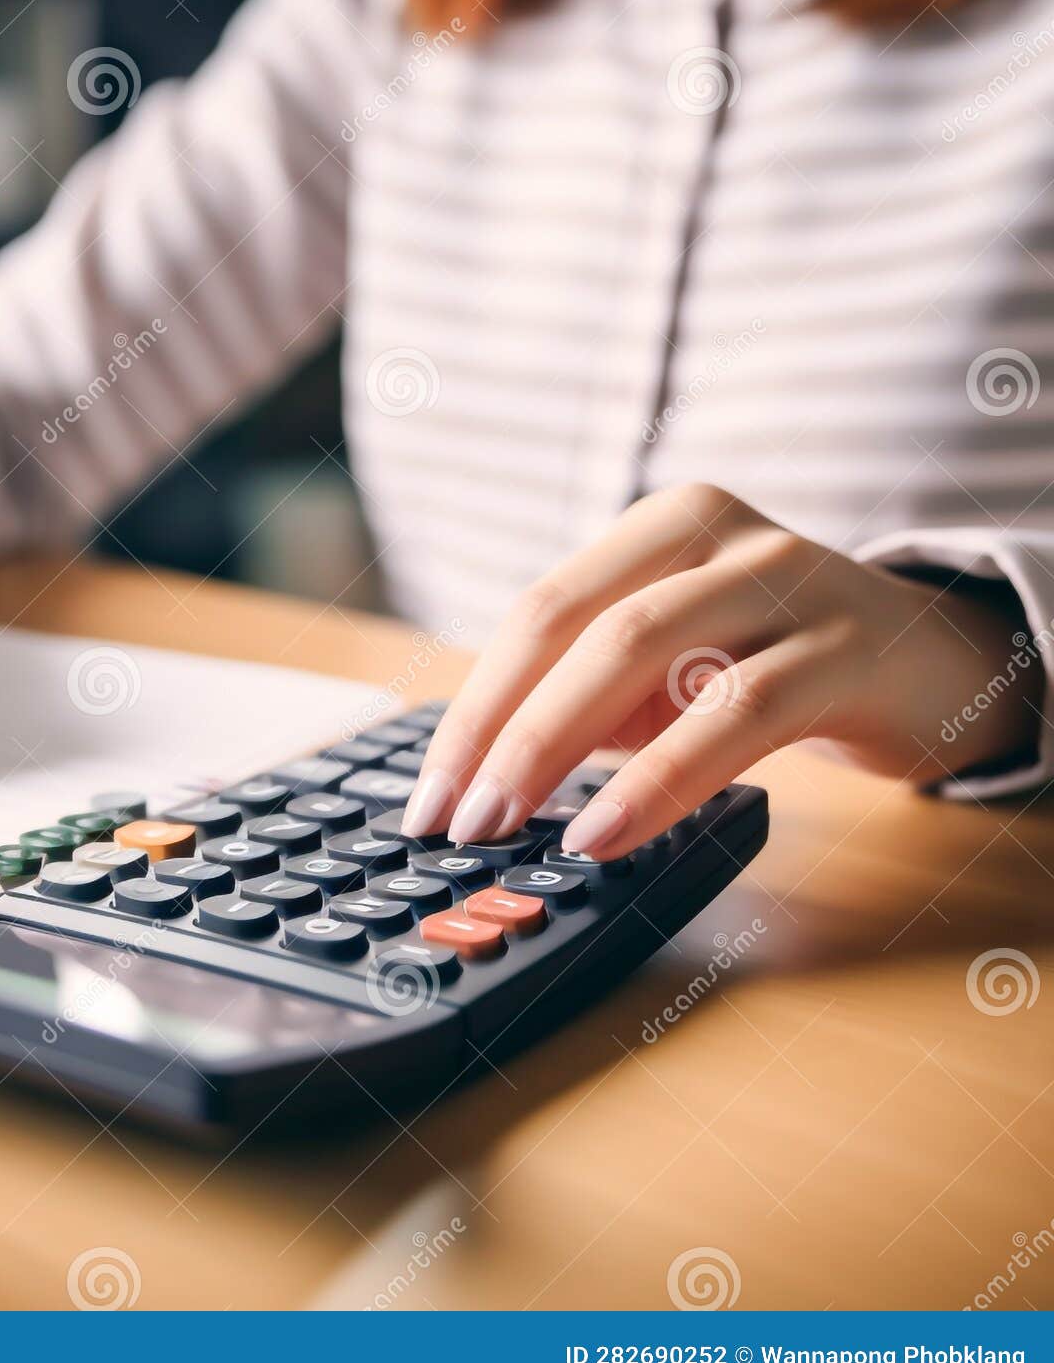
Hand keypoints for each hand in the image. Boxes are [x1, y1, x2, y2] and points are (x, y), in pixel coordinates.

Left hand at [401, 483, 1038, 859]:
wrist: (934, 662)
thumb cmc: (772, 666)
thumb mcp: (673, 670)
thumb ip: (590, 703)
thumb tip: (479, 785)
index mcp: (659, 528)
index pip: (538, 611)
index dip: (472, 707)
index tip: (428, 796)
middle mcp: (716, 533)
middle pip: (574, 625)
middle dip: (499, 730)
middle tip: (456, 821)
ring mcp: (786, 578)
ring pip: (640, 651)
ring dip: (554, 747)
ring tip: (506, 828)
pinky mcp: (844, 648)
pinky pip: (732, 715)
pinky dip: (656, 780)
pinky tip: (604, 834)